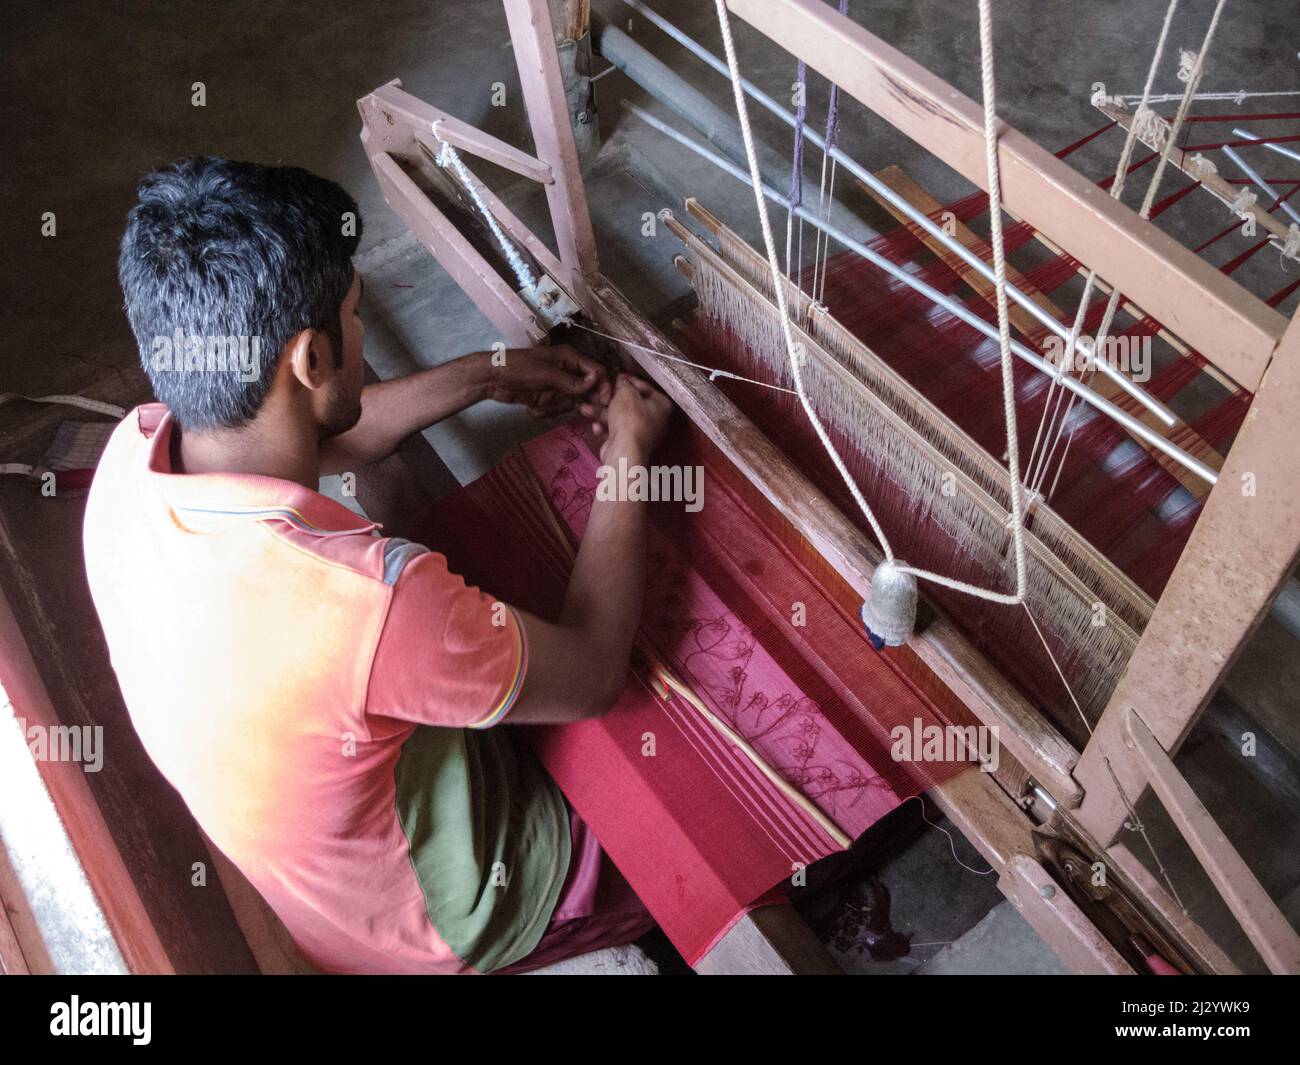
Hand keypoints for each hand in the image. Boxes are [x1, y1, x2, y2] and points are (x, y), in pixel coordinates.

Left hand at [480, 344, 607, 416]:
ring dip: (557, 407)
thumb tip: (596, 381)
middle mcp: (566, 371)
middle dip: (579, 402)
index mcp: (569, 358)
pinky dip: (545, 411)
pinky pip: (556, 408)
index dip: (603, 386)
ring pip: (571, 403)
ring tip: (541, 404)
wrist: (492, 379)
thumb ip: (572, 381)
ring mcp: (556, 385)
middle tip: (577, 410)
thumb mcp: (547, 374)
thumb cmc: (519, 368)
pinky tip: (532, 407)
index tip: (603, 402)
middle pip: (586, 390)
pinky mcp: (546, 397)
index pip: (596, 372)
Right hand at [585, 374, 670, 462]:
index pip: (644, 387)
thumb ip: (623, 385)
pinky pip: (614, 431)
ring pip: (618, 417)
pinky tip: (596, 426)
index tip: (616, 377)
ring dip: (601, 412)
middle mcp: (654, 420)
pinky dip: (604, 428)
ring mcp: (641, 433)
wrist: (623, 451)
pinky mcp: (628, 443)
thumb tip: (621, 383)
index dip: (628, 380)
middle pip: (629, 403)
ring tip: (587, 408)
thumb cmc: (630, 421)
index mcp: (661, 405)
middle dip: (609, 398)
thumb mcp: (625, 393)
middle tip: (598, 394)